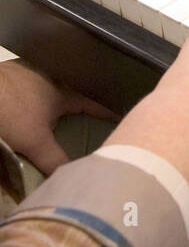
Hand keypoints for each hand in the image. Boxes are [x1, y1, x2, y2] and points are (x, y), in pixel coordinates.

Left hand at [0, 60, 115, 174]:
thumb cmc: (9, 114)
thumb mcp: (35, 142)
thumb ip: (56, 160)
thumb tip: (77, 177)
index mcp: (61, 91)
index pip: (90, 101)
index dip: (104, 109)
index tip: (120, 114)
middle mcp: (48, 75)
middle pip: (71, 86)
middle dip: (80, 97)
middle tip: (89, 108)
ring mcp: (27, 69)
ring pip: (51, 79)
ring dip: (57, 89)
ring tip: (60, 102)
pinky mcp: (8, 70)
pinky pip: (32, 76)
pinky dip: (36, 87)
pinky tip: (30, 96)